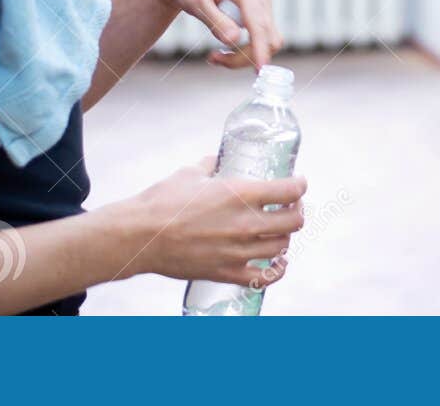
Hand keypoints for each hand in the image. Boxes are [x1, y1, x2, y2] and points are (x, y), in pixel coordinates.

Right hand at [128, 156, 307, 285]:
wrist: (140, 235)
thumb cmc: (162, 202)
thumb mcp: (190, 173)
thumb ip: (211, 165)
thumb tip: (218, 160)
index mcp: (240, 194)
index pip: (289, 190)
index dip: (299, 185)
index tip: (298, 183)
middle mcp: (245, 223)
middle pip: (294, 221)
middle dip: (297, 211)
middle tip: (291, 206)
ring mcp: (237, 251)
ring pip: (281, 246)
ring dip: (285, 236)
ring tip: (280, 230)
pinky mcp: (226, 272)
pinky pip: (264, 278)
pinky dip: (277, 270)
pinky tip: (278, 263)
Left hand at [151, 0, 282, 68]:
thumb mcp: (195, 0)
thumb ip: (215, 20)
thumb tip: (234, 39)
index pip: (258, 24)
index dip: (260, 49)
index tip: (260, 70)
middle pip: (267, 38)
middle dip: (244, 57)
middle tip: (213, 59)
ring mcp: (261, 5)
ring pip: (266, 41)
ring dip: (243, 56)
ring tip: (214, 56)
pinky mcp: (258, 13)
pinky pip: (260, 39)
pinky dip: (244, 50)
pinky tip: (223, 49)